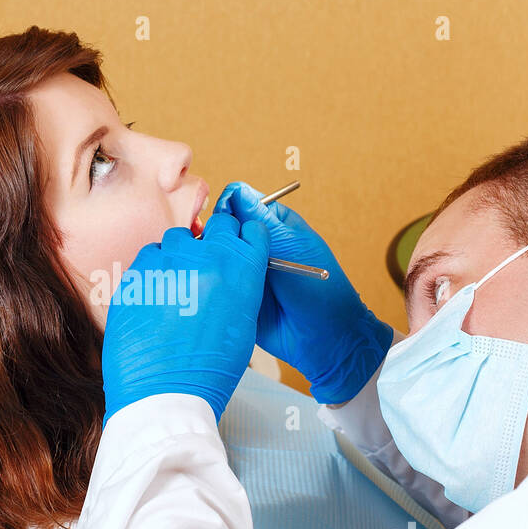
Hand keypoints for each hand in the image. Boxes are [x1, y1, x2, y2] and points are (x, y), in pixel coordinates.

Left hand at [101, 213, 269, 424]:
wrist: (164, 393)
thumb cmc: (209, 369)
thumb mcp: (243, 325)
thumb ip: (240, 285)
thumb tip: (230, 270)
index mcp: (239, 267)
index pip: (245, 229)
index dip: (239, 239)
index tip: (234, 247)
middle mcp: (203, 256)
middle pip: (211, 229)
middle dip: (210, 245)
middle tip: (205, 272)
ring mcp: (165, 262)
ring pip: (174, 243)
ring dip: (178, 260)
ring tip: (177, 296)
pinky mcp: (135, 274)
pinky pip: (147, 262)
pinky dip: (153, 277)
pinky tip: (155, 305)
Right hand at [211, 181, 392, 403]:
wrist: (323, 339)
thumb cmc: (319, 289)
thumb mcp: (291, 247)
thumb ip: (261, 220)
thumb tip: (236, 189)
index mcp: (271, 227)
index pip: (238, 204)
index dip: (228, 209)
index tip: (225, 220)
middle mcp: (252, 247)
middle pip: (220, 229)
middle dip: (215, 236)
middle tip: (220, 251)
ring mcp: (240, 272)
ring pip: (211, 256)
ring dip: (209, 261)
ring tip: (215, 271)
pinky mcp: (231, 296)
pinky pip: (211, 285)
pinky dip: (206, 285)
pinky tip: (205, 287)